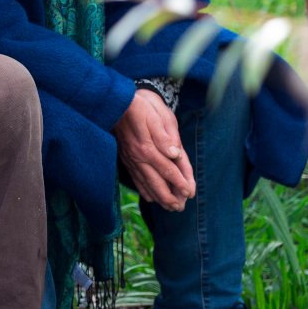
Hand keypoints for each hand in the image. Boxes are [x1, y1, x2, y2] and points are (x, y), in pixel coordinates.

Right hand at [113, 89, 195, 210]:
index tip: (190, 192)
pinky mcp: (124, 157)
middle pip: (156, 182)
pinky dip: (142, 189)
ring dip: (157, 197)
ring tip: (168, 207)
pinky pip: (134, 178)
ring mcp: (130, 158)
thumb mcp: (157, 115)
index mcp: (148, 147)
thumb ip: (165, 136)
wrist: (118, 101)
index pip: (168, 169)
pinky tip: (148, 196)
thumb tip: (175, 153)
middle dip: (169, 196)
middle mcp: (138, 156)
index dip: (180, 182)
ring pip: (145, 183)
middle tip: (180, 207)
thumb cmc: (141, 106)